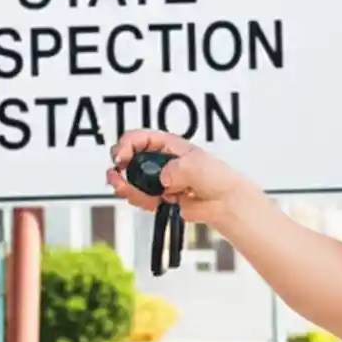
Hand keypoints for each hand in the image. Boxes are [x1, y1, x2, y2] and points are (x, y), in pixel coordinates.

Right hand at [106, 129, 253, 225]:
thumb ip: (174, 170)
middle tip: (116, 173)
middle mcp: (161, 161)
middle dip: (120, 165)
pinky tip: (144, 200)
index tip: (122, 157)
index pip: (139, 138)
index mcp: (168, 145)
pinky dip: (138, 199)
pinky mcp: (160, 197)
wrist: (224, 202)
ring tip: (124, 188)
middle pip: (130, 158)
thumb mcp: (195, 165)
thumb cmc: (217, 177)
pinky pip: (140, 197)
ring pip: (131, 180)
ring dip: (125, 185)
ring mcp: (159, 180)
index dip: (126, 145)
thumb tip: (162, 180)